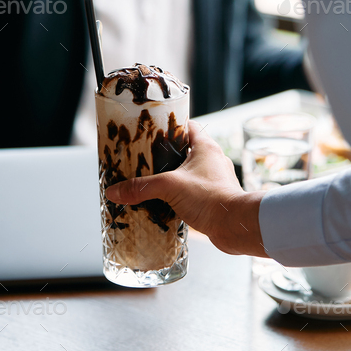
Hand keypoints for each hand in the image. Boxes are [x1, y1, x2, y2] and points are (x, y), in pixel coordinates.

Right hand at [106, 121, 266, 256]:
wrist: (235, 225)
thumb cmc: (210, 198)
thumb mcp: (169, 187)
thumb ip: (141, 187)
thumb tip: (114, 191)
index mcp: (205, 146)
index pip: (186, 125)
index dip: (169, 125)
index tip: (151, 130)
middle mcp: (212, 159)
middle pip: (185, 149)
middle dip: (165, 155)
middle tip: (145, 158)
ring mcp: (215, 178)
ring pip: (189, 171)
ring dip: (172, 175)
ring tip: (151, 180)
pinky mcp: (214, 196)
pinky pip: (193, 189)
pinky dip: (180, 193)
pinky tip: (165, 201)